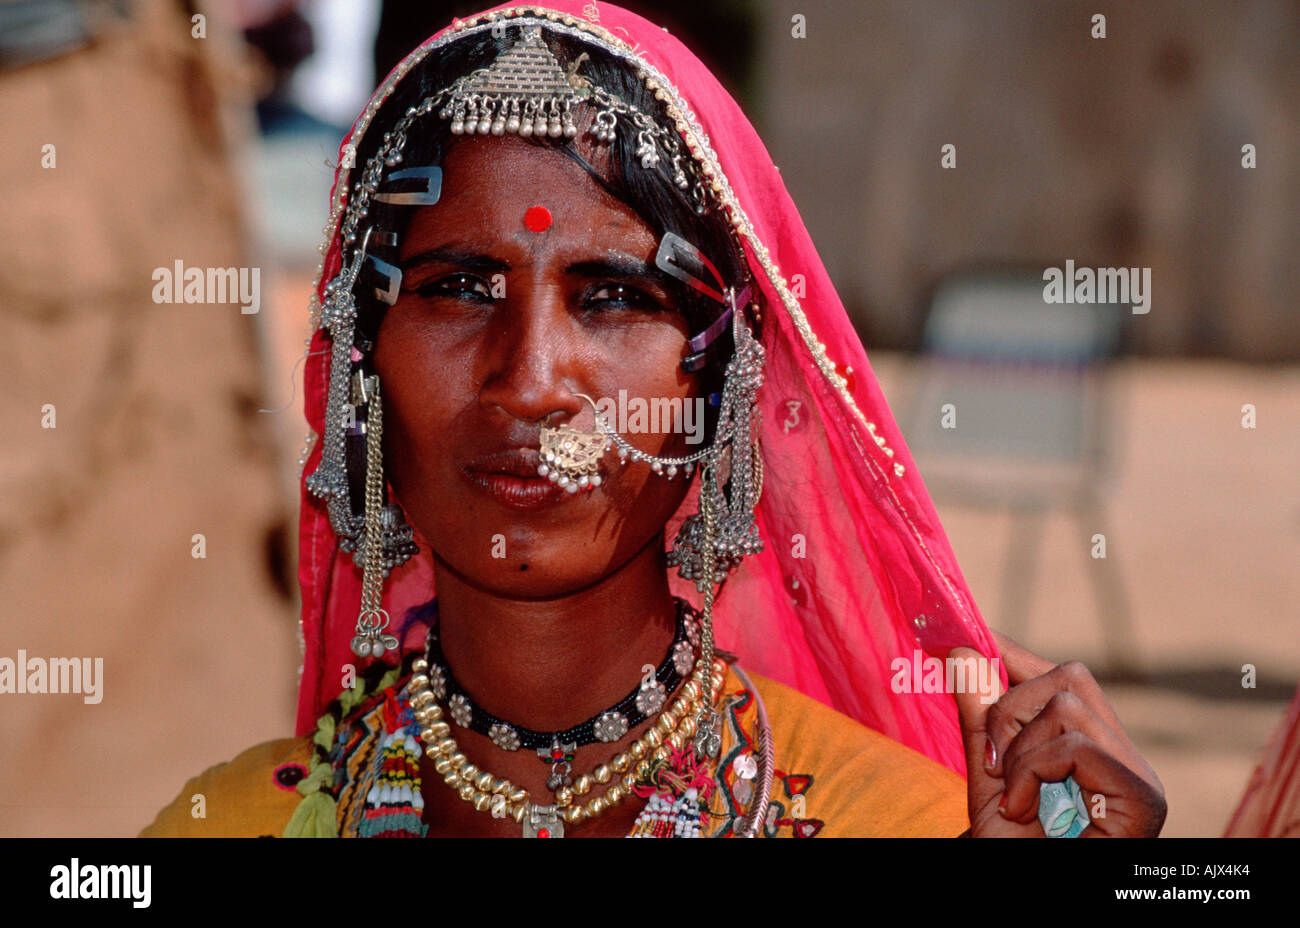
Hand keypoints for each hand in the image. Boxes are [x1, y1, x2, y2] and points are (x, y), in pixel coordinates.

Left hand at [951, 631, 1165, 836]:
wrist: (1026, 905)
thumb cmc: (1014, 853)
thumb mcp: (986, 780)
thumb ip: (980, 722)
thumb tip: (962, 653)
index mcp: (1089, 748)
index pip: (1058, 676)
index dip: (1011, 652)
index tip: (962, 635)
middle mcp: (1122, 756)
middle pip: (1068, 675)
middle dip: (1010, 707)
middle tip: (993, 763)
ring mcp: (1138, 776)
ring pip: (1068, 702)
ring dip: (1018, 750)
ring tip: (1013, 799)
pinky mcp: (1142, 797)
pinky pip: (1075, 743)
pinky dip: (1033, 771)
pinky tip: (1024, 809)